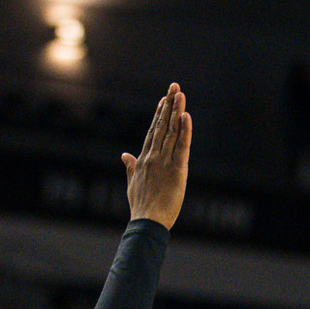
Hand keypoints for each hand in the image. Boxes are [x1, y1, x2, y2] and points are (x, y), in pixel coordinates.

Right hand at [123, 83, 191, 228]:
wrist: (147, 222)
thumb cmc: (141, 206)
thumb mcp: (132, 183)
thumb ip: (130, 167)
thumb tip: (124, 155)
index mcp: (144, 159)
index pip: (153, 131)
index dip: (159, 114)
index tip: (163, 99)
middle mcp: (153, 156)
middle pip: (162, 126)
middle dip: (168, 105)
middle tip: (174, 87)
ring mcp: (164, 162)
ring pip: (172, 132)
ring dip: (176, 111)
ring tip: (180, 94)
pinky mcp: (176, 170)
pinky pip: (182, 147)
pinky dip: (185, 131)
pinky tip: (185, 115)